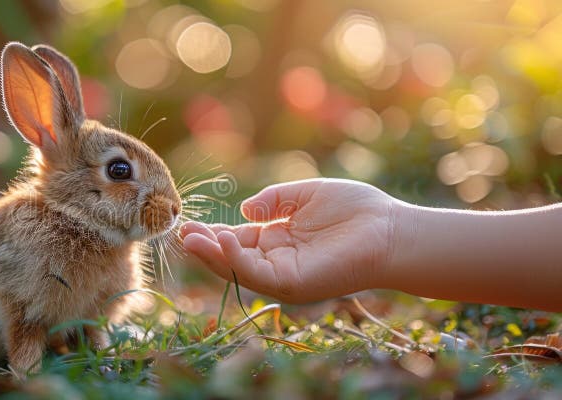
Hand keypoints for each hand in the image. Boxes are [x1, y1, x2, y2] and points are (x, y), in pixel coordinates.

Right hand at [180, 178, 396, 302]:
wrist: (391, 229)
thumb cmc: (355, 209)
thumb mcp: (304, 195)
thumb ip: (273, 200)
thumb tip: (244, 211)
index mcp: (278, 241)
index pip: (237, 240)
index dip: (213, 233)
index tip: (189, 223)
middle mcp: (277, 261)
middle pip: (231, 258)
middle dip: (204, 247)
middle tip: (180, 232)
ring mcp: (284, 275)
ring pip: (238, 269)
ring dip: (212, 255)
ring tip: (189, 238)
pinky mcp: (294, 284)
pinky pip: (258, 274)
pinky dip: (238, 259)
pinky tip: (224, 241)